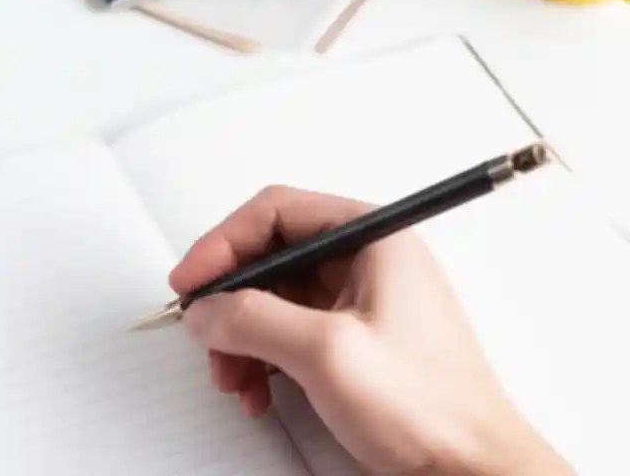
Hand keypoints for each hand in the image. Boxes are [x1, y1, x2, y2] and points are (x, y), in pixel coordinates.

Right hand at [170, 186, 570, 475]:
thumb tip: (204, 309)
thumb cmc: (429, 410)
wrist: (473, 472)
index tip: (190, 281)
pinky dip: (260, 359)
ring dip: (240, 337)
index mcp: (375, 240)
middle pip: (269, 257)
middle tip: (203, 333)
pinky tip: (256, 392)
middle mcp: (368, 262)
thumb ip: (253, 319)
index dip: (222, 243)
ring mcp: (361, 304)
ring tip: (232, 377)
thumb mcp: (326, 353)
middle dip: (229, 301)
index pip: (276, 213)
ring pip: (273, 299)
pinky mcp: (354, 343)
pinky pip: (288, 334)